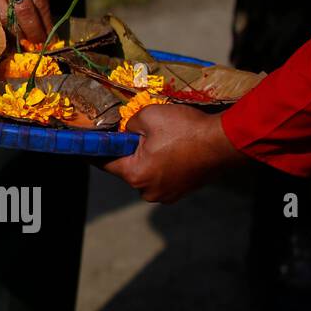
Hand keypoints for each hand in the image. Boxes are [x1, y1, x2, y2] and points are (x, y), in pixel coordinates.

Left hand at [103, 105, 245, 202]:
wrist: (225, 142)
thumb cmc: (185, 129)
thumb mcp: (146, 116)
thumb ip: (127, 126)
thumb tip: (125, 131)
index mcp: (135, 175)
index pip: (104, 163)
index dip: (95, 150)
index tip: (86, 145)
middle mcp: (149, 191)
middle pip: (127, 169)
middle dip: (128, 152)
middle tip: (134, 134)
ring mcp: (167, 194)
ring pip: (146, 173)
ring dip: (146, 159)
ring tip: (159, 140)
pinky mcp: (181, 192)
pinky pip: (162, 176)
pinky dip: (162, 164)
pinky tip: (172, 149)